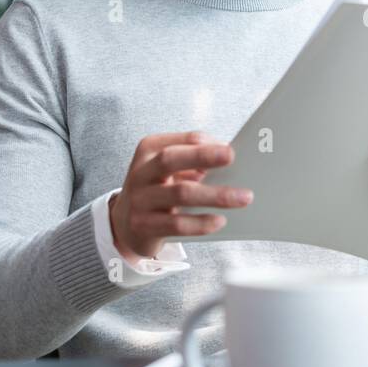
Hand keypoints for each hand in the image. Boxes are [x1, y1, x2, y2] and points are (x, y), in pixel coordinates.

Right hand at [109, 131, 251, 261]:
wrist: (124, 223)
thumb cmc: (158, 190)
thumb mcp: (169, 170)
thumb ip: (194, 163)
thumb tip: (231, 161)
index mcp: (149, 150)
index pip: (181, 140)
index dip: (206, 144)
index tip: (231, 149)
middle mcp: (141, 172)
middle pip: (171, 159)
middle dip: (203, 156)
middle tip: (231, 157)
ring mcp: (139, 199)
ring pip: (179, 193)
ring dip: (215, 195)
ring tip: (243, 197)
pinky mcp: (143, 226)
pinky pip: (176, 224)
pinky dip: (200, 222)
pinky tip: (219, 220)